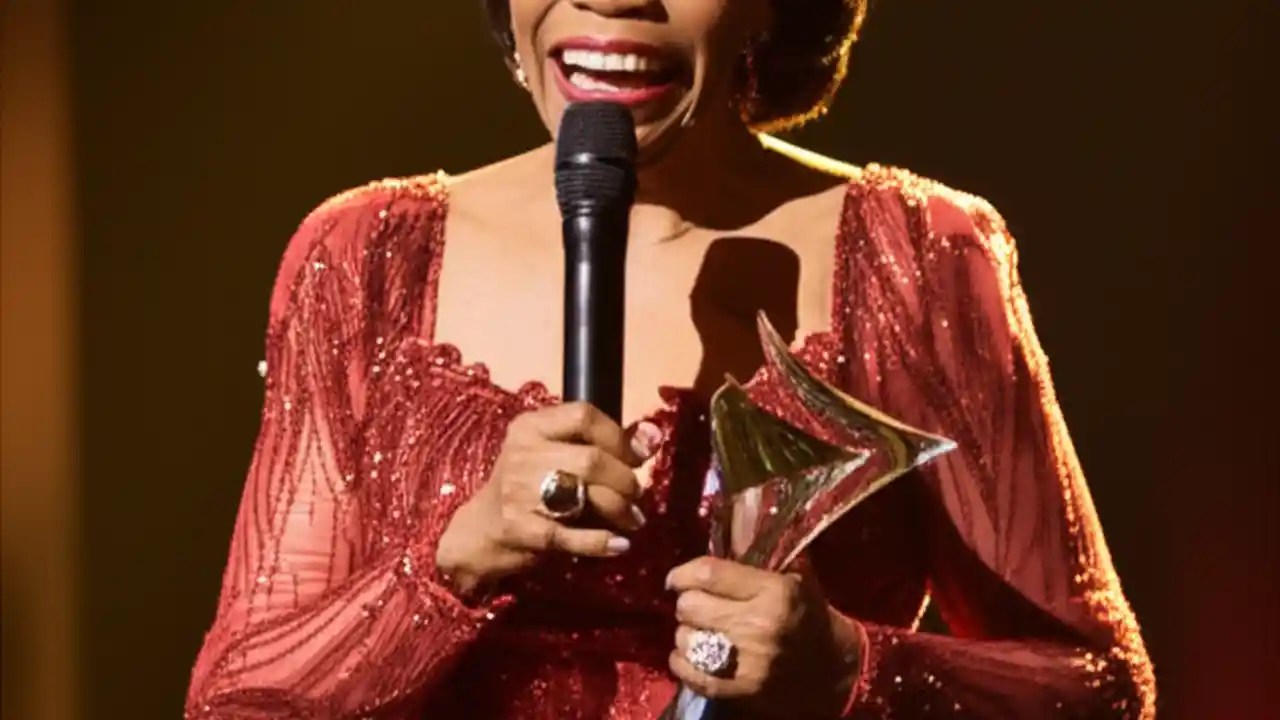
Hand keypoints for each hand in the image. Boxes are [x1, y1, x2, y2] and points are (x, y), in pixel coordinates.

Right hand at [436, 402, 659, 596]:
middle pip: (592, 458)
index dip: (618, 436)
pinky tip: (619, 545)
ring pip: (586, 493)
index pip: (583, 415)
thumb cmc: (526, 490)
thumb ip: (601, 445)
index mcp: (530, 427)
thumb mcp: (555, 457)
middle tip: (636, 497)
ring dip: (620, 510)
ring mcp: (517, 491)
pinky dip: (602, 542)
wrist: (478, 533)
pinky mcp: (519, 529)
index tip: (635, 458)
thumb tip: (653, 436)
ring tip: (632, 520)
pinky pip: (571, 534)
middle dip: (625, 480)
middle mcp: (521, 453)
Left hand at [666, 557, 865, 717]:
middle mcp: (759, 625)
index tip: (676, 578)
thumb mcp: (795, 577)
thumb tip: (729, 522)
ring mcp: (749, 662)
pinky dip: (682, 663)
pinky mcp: (742, 691)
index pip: (708, 574)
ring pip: (686, 640)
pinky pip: (692, 675)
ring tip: (700, 631)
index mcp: (774, 591)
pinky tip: (688, 656)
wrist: (837, 668)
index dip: (682, 573)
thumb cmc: (810, 615)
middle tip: (698, 605)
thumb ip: (760, 555)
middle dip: (687, 603)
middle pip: (690, 607)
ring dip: (686, 634)